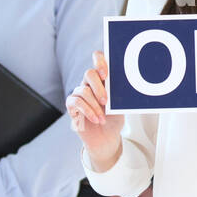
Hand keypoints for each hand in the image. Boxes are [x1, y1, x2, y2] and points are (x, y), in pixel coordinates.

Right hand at [66, 50, 124, 169]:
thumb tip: (124, 85)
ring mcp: (79, 93)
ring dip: (94, 106)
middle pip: (89, 73)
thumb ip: (119, 93)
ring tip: (103, 117)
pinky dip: (88, 112)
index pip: (98, 59)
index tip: (106, 74)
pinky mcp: (72, 106)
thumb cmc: (114, 119)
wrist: (106, 137)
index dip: (100, 61)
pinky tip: (97, 120)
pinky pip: (76, 103)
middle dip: (98, 87)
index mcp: (103, 78)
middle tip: (106, 101)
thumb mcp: (121, 105)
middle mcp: (89, 83)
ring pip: (83, 90)